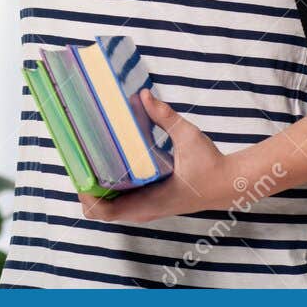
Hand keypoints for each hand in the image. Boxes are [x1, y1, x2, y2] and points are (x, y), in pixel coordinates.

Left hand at [80, 91, 245, 223]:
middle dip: (84, 187)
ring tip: (87, 156)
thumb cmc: (211, 164)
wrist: (229, 183)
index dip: (85, 196)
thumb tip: (143, 94)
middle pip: (100, 209)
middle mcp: (144, 209)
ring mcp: (146, 207)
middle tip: (78, 157)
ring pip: (109, 205)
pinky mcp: (149, 201)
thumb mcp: (188, 137)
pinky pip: (121, 199)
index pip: (104, 212)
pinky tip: (105, 161)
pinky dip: (108, 186)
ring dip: (95, 186)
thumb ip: (165, 116)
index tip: (77, 171)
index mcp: (149, 202)